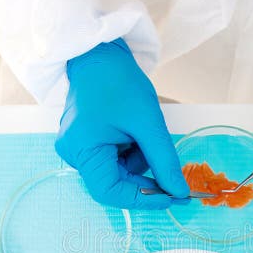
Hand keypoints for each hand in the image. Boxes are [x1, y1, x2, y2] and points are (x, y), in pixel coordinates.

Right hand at [55, 38, 188, 208]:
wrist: (99, 54)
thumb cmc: (118, 81)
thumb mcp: (148, 123)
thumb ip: (164, 162)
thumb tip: (178, 192)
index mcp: (82, 149)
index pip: (111, 192)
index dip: (143, 199)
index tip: (172, 198)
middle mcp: (74, 154)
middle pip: (114, 183)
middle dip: (144, 177)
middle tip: (173, 175)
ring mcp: (78, 148)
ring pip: (118, 172)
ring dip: (139, 160)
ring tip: (143, 131)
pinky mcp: (86, 143)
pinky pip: (114, 159)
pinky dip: (131, 152)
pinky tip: (134, 131)